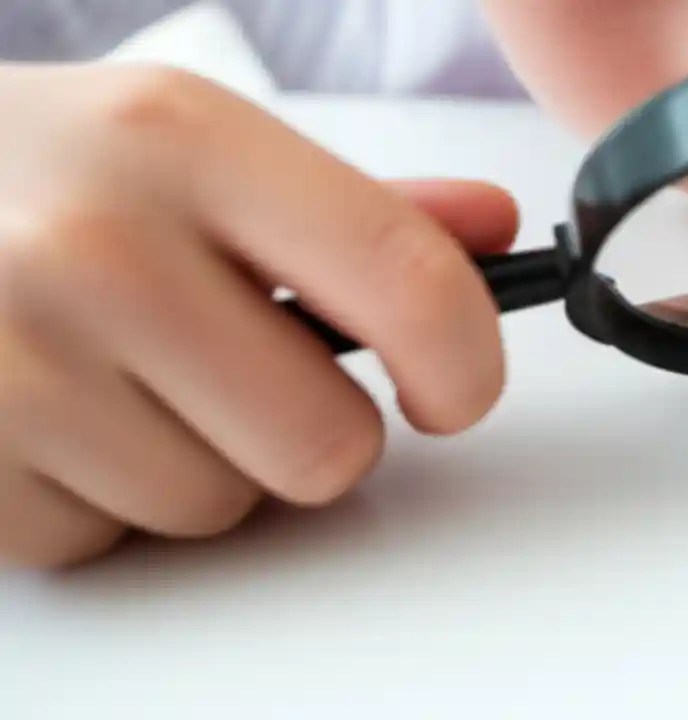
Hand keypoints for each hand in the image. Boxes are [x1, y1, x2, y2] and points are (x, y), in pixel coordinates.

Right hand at [0, 64, 518, 568]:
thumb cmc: (48, 175)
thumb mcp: (193, 147)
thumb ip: (358, 201)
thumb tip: (486, 229)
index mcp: (184, 144)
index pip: (406, 282)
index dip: (464, 363)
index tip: (453, 393)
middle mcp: (97, 249)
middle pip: (328, 446)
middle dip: (306, 431)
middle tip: (236, 369)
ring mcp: (15, 363)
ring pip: (224, 508)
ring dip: (198, 465)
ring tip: (124, 375)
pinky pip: (112, 542)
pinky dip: (101, 499)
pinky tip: (59, 413)